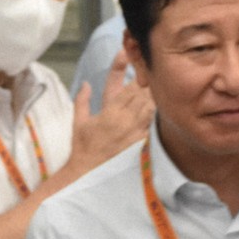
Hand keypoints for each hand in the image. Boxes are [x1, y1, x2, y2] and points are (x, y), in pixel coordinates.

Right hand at [68, 50, 153, 174]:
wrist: (90, 172)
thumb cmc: (83, 148)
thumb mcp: (78, 122)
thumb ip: (82, 100)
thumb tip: (86, 84)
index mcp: (110, 113)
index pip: (129, 89)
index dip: (136, 75)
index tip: (139, 65)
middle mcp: (125, 120)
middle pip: (143, 95)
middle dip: (148, 83)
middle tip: (153, 71)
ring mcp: (135, 132)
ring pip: (151, 107)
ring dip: (154, 96)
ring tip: (159, 86)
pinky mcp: (141, 142)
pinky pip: (152, 124)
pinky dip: (155, 114)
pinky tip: (160, 108)